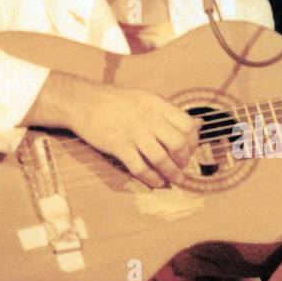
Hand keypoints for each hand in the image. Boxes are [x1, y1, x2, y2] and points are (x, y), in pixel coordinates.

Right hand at [28, 72, 199, 187]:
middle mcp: (148, 118)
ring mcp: (133, 133)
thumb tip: (198, 124)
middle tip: (183, 166)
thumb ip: (169, 112)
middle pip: (177, 144)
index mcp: (157, 104)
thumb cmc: (115, 101)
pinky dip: (152, 179)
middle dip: (184, 160)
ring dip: (171, 173)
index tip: (190, 149)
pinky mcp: (119, 147)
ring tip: (175, 179)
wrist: (83, 102)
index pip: (186, 125)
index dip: (193, 141)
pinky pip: (141, 168)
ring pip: (161, 159)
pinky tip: (156, 182)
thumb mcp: (145, 98)